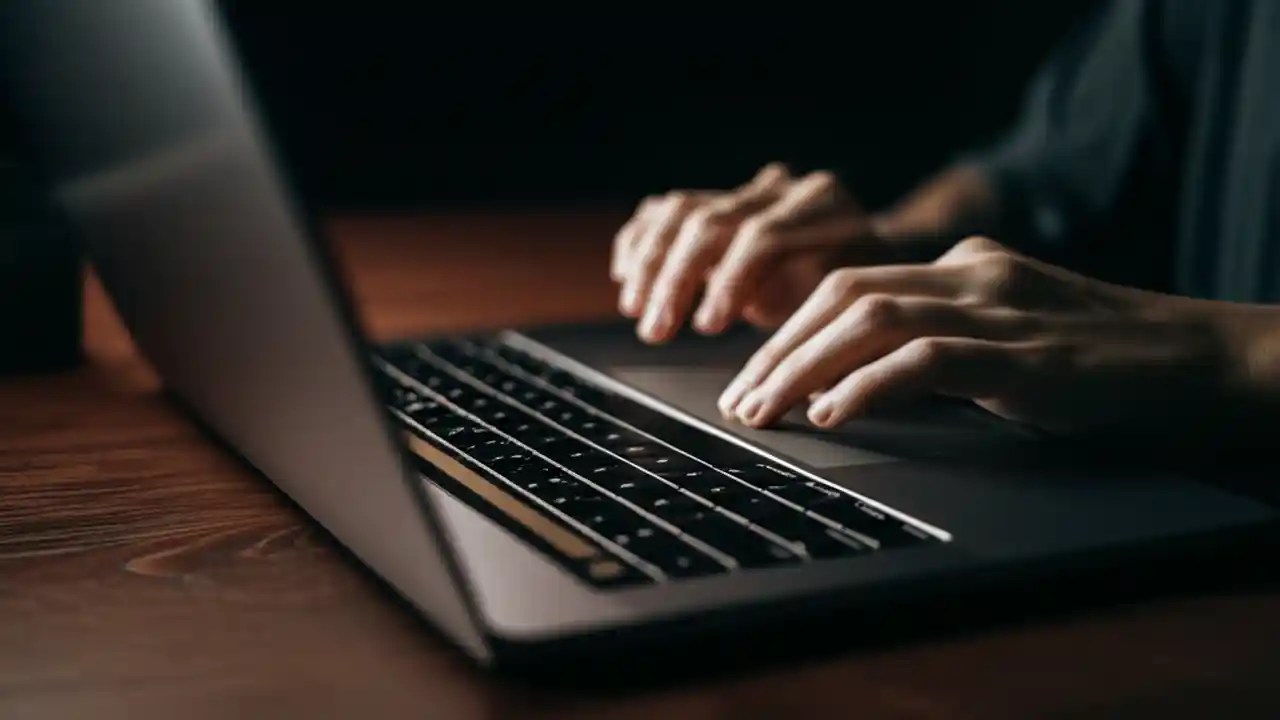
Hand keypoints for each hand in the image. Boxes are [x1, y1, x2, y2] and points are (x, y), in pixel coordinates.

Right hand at [610, 163, 881, 343]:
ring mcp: (745, 192)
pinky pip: (665, 210)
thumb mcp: (859, 311)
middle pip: (712, 219)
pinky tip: (626, 274)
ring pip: (681, 210)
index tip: (709, 327)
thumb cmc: (864, 297)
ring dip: (650, 264)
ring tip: (636, 310)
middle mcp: (783, 188)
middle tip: (658, 330)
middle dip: (677, 278)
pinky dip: (640, 239)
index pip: (763, 234)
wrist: (867, 260)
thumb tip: (806, 379)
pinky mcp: (716, 202)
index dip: (729, 281)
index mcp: (827, 205)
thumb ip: (831, 330)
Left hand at [718, 236, 1240, 438]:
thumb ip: (941, 348)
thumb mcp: (1008, 340)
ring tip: (763, 412)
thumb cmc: (1104, 362)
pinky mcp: (1029, 357)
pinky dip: (867, 385)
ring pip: (871, 317)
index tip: (751, 376)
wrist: (1204, 360)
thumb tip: (852, 387)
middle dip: (778, 349)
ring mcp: (1001, 310)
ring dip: (803, 366)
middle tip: (738, 402)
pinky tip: (830, 412)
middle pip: (844, 294)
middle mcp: (973, 275)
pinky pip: (927, 360)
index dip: (789, 330)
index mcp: (965, 268)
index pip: (850, 284)